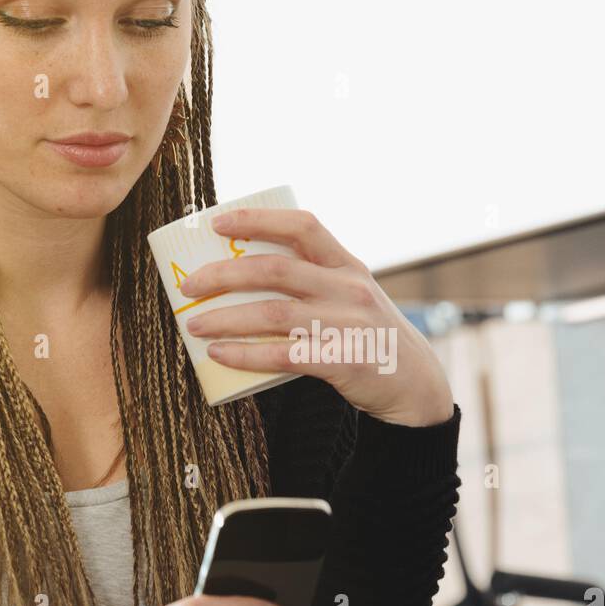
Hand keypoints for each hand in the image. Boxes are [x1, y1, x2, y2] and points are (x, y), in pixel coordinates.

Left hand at [180, 208, 453, 427]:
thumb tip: (243, 275)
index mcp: (348, 265)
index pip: (302, 225)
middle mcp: (349, 288)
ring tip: (193, 326)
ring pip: (272, 313)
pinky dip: (246, 354)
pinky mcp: (343, 361)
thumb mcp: (353, 296)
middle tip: (189, 287)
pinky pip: (283, 354)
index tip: (217, 223)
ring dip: (225, 318)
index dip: (257, 220)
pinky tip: (220, 355)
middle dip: (224, 274)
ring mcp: (348, 324)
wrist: (415, 386)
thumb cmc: (370, 337)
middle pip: (275, 269)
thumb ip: (316, 282)